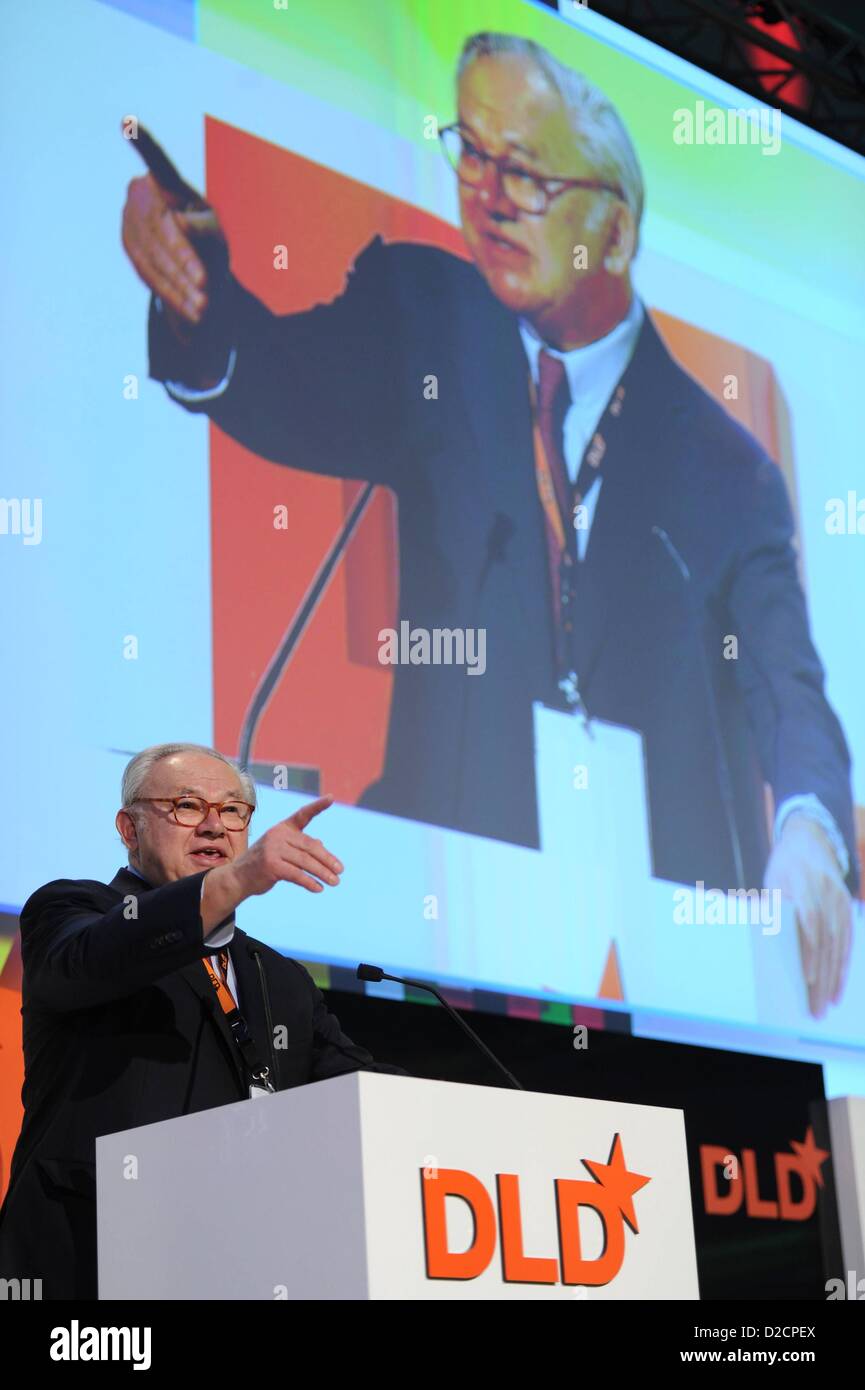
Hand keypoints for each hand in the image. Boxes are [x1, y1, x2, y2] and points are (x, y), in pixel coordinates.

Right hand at [121, 171, 223, 326]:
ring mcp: (127, 221)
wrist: (193, 238)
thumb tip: (181, 223)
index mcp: (157, 181)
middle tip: (205, 305)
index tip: (203, 281)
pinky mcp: (128, 245)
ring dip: (176, 293)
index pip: (168, 225)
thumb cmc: (208, 230)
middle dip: (183, 281)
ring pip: (150, 265)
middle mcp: (135, 198)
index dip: (184, 255)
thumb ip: (203, 224)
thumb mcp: (214, 227)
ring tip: (200, 313)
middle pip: (158, 248)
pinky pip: (146, 275)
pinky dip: (168, 295)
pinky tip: (188, 313)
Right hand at [227, 794, 343, 898]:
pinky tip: (319, 889)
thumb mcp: (281, 850)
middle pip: (310, 846)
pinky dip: (310, 882)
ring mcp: (273, 849)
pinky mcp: (270, 865)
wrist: (238, 878)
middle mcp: (277, 834)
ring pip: (305, 861)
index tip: (331, 798)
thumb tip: (321, 844)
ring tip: (336, 882)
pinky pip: (296, 874)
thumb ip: (300, 846)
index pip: (302, 814)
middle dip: (327, 859)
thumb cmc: (264, 862)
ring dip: (323, 873)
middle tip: (341, 870)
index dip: (317, 806)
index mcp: (282, 828)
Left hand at [763, 812, 852, 1017]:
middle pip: (826, 941)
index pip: (809, 921)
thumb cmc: (783, 866)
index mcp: (801, 882)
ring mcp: (840, 899)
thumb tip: (762, 942)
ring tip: (826, 1006)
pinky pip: (848, 943)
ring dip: (833, 979)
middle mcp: (825, 891)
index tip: (807, 978)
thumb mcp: (771, 879)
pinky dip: (843, 968)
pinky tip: (839, 989)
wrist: (810, 840)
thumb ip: (770, 907)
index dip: (810, 951)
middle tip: (815, 1008)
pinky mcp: (847, 907)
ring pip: (839, 946)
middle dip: (821, 977)